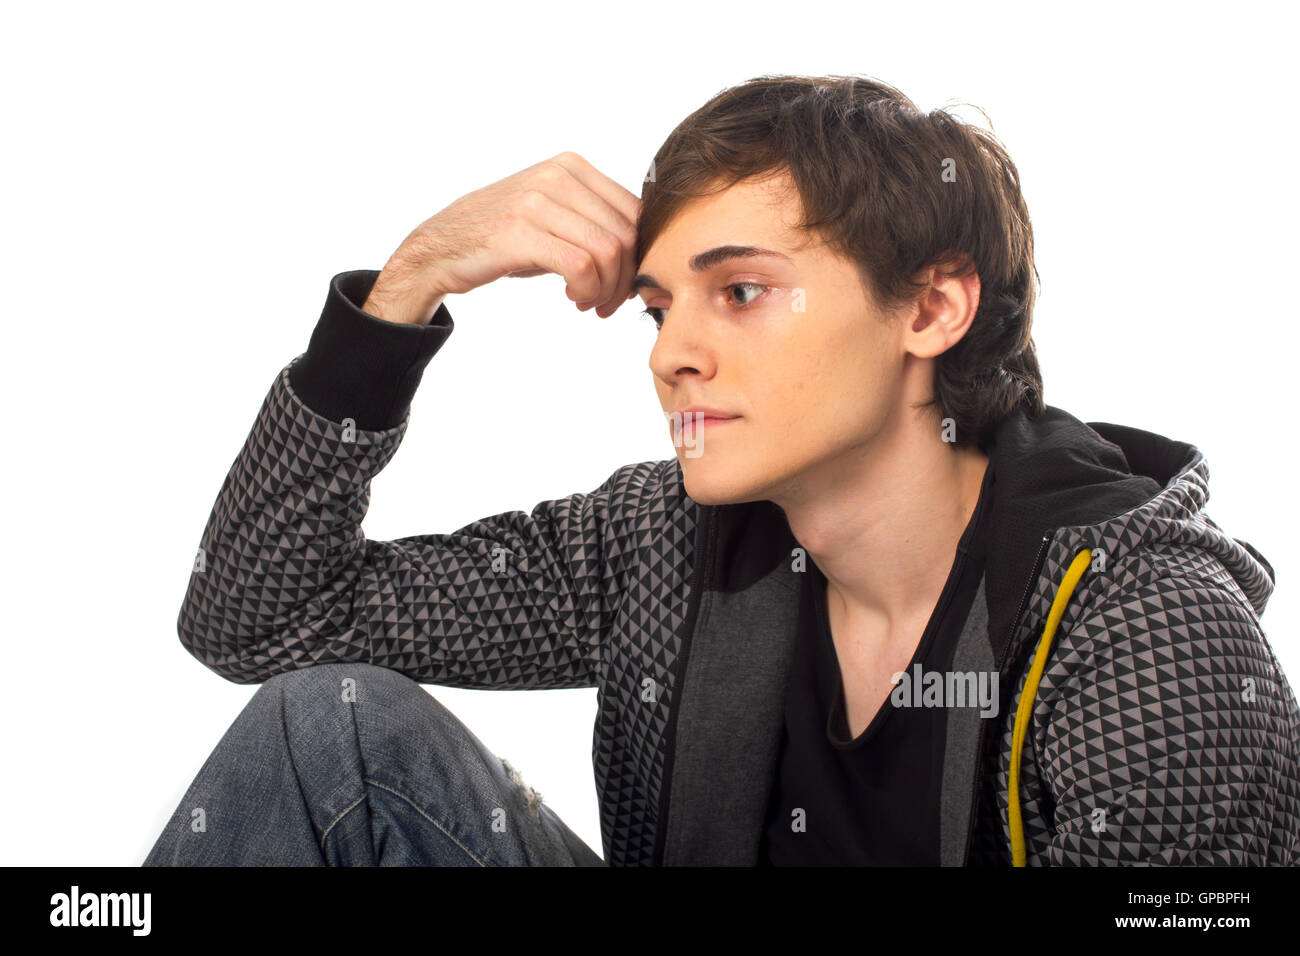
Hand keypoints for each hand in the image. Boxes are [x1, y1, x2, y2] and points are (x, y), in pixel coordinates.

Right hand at [363, 152, 642, 323]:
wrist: (441, 247)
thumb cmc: (503, 239)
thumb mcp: (553, 216)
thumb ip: (594, 221)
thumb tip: (643, 251)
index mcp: (572, 166)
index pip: (635, 213)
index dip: (638, 256)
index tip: (622, 286)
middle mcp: (558, 176)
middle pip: (626, 234)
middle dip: (624, 279)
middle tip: (607, 303)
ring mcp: (537, 201)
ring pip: (608, 252)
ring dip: (606, 289)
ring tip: (588, 303)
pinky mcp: (520, 232)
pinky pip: (581, 266)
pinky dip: (588, 290)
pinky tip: (574, 298)